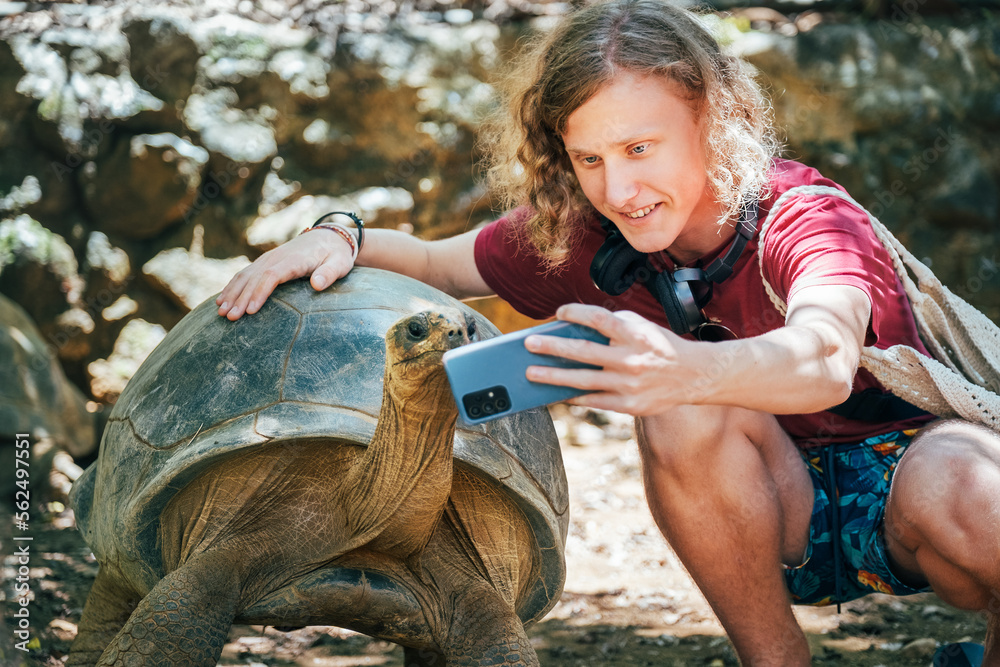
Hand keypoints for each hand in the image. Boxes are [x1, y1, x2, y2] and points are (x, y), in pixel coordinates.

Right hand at [216, 228, 354, 319]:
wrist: (330, 237)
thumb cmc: (336, 255)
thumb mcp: (339, 264)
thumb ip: (329, 274)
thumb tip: (316, 285)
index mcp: (294, 260)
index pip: (272, 276)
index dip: (259, 292)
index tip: (250, 310)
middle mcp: (278, 257)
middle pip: (254, 278)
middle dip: (240, 298)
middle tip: (230, 318)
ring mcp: (270, 258)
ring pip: (246, 275)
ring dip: (232, 293)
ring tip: (220, 311)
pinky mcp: (267, 262)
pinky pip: (246, 273)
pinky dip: (233, 286)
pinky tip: (222, 299)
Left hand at [524, 304, 700, 414]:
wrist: (693, 375)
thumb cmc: (660, 347)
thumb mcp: (642, 327)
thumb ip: (613, 326)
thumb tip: (574, 330)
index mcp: (635, 334)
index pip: (599, 319)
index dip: (577, 313)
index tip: (559, 313)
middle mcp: (631, 359)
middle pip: (583, 352)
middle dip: (552, 348)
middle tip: (529, 345)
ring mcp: (629, 384)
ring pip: (583, 380)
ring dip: (553, 377)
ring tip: (531, 373)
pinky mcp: (629, 405)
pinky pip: (593, 400)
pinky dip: (573, 396)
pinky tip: (555, 393)